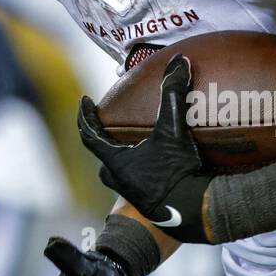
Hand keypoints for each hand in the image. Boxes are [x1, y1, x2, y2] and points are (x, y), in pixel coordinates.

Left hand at [77, 54, 212, 242]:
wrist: (190, 212)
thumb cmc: (175, 173)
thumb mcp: (174, 131)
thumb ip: (174, 94)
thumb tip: (179, 62)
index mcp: (113, 160)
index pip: (88, 133)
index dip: (85, 114)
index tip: (85, 101)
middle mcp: (115, 177)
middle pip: (101, 153)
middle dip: (102, 136)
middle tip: (110, 122)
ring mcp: (128, 192)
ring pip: (116, 169)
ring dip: (120, 154)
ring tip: (133, 141)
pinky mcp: (143, 202)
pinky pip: (132, 180)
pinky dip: (137, 167)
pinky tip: (154, 163)